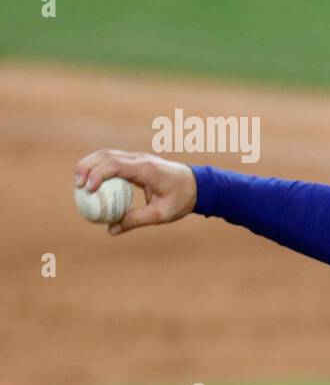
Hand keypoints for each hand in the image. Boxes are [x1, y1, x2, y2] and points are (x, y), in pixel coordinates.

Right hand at [74, 150, 196, 234]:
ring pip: (108, 154)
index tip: (88, 189)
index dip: (98, 174)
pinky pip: (113, 160)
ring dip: (91, 164)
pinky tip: (91, 182)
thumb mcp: (161, 214)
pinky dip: (99, 167)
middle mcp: (140, 159)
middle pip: (106, 154)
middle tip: (77, 185)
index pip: (116, 165)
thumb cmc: (181, 200)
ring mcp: (138, 158)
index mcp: (147, 169)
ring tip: (79, 182)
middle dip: (88, 166)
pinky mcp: (136, 161)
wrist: (198, 185)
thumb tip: (111, 230)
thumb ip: (135, 220)